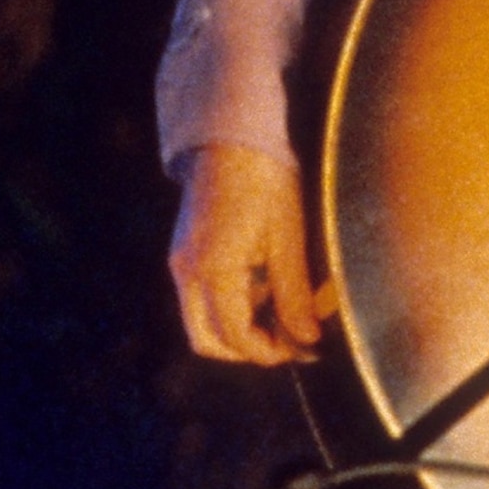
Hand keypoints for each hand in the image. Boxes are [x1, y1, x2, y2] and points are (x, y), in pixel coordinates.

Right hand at [168, 143, 329, 363]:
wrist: (229, 137)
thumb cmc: (265, 178)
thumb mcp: (288, 235)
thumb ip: (294, 291)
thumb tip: (308, 337)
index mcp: (213, 267)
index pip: (235, 335)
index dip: (269, 351)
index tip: (303, 348)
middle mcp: (187, 271)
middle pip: (209, 341)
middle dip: (248, 349)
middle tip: (289, 339)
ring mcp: (180, 264)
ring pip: (201, 324)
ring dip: (238, 330)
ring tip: (280, 309)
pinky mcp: (183, 255)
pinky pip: (200, 300)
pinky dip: (229, 307)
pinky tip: (263, 286)